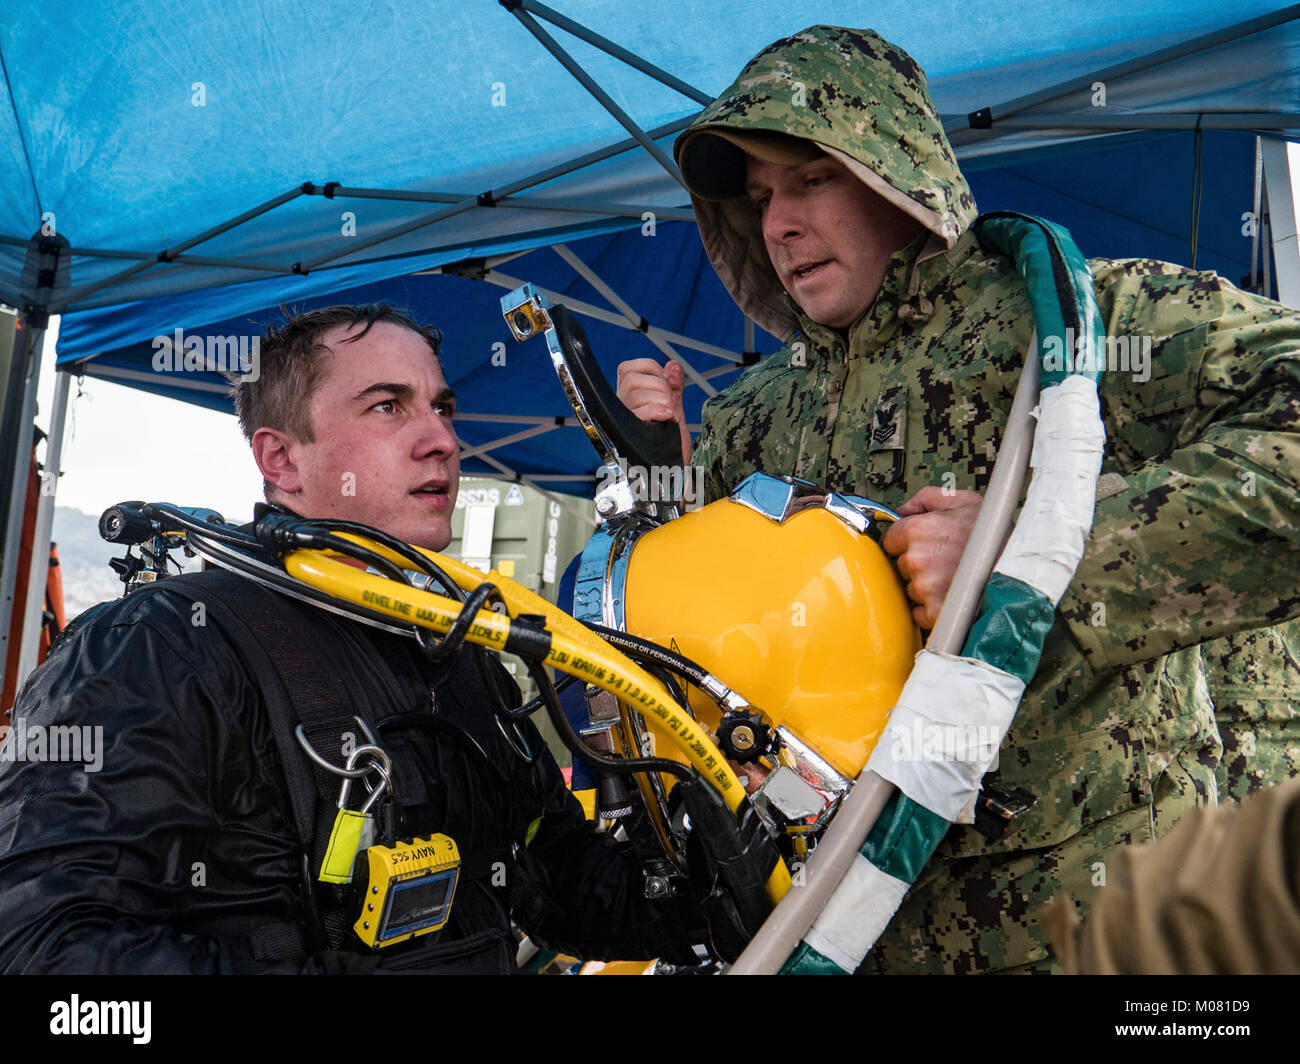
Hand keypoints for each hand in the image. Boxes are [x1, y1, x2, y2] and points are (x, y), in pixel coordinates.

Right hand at [615, 358, 691, 462]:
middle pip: (632, 379)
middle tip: (671, 402)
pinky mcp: (629, 434)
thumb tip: (673, 365)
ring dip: (662, 400)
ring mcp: (623, 421)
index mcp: (628, 397)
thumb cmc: (670, 442)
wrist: (673, 469)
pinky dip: (658, 410)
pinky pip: (640, 411)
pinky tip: (668, 417)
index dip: (649, 368)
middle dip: (659, 385)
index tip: (665, 382)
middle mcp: (621, 408)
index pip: (627, 368)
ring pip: (635, 394)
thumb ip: (674, 386)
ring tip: (671, 414)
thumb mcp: (675, 408)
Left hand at [880, 487, 983, 628]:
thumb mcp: (965, 501)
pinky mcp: (934, 612)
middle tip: (945, 560)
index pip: (891, 539)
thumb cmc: (996, 536)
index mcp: (917, 530)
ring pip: (910, 588)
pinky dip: (931, 609)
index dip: (907, 541)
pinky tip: (951, 596)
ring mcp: (924, 587)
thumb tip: (904, 508)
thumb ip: (928, 498)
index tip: (924, 544)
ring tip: (953, 577)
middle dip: (918, 563)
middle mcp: (917, 558)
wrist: (1021, 569)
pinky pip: (919, 613)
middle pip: (901, 564)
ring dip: (926, 586)